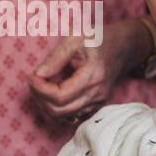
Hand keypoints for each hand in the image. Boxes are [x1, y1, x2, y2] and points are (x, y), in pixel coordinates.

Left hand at [28, 18, 147, 124]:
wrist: (123, 47)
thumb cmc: (99, 39)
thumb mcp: (75, 38)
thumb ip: (55, 57)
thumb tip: (38, 75)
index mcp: (92, 76)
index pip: (59, 96)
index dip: (39, 89)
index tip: (31, 76)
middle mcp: (97, 94)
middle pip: (59, 111)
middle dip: (40, 97)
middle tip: (34, 80)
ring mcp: (98, 103)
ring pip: (63, 116)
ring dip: (46, 104)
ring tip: (42, 85)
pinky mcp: (95, 106)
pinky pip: (71, 115)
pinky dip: (57, 107)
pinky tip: (53, 92)